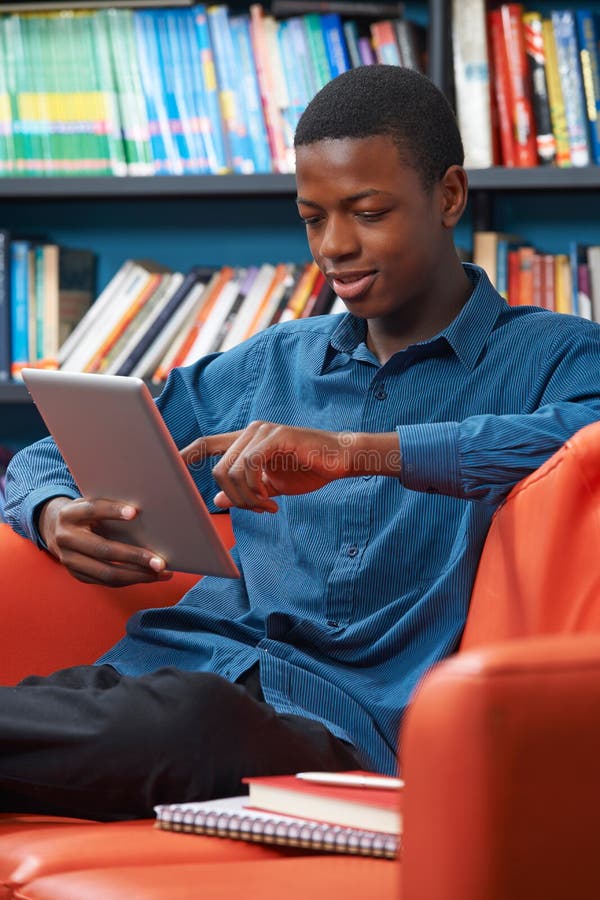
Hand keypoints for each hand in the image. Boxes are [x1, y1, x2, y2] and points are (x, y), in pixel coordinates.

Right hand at [38, 496, 171, 586]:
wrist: (55, 529)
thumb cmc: (85, 513)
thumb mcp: (89, 503)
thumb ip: (108, 506)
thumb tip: (145, 511)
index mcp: (70, 514)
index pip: (92, 509)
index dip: (112, 511)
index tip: (135, 512)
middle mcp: (66, 538)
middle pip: (103, 550)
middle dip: (135, 557)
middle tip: (160, 561)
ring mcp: (69, 560)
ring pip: (107, 573)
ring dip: (138, 575)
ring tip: (161, 573)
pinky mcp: (77, 575)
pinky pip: (107, 582)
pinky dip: (131, 580)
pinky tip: (150, 576)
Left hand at [181, 422, 400, 512]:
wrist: (341, 459)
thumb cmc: (309, 469)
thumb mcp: (270, 486)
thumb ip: (244, 491)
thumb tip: (215, 500)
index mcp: (245, 441)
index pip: (206, 444)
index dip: (185, 456)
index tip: (169, 471)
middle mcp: (250, 432)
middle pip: (216, 467)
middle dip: (231, 497)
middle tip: (256, 509)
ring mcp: (262, 432)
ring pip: (231, 469)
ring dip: (245, 497)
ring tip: (266, 506)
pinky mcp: (277, 436)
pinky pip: (251, 464)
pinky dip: (255, 488)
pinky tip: (269, 499)